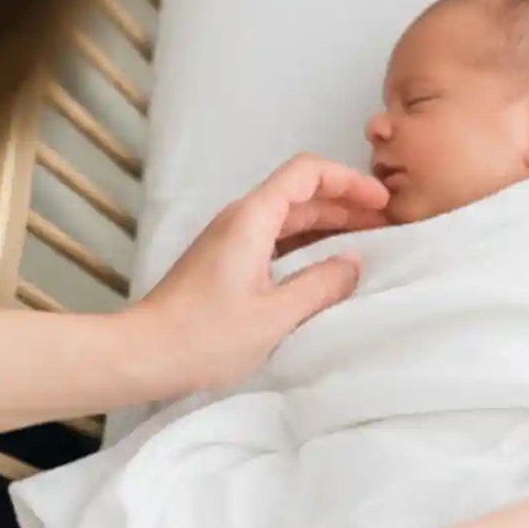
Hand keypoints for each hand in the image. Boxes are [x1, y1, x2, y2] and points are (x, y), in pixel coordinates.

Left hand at [131, 153, 389, 391]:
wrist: (141, 354)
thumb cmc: (202, 337)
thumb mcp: (274, 316)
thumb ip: (321, 285)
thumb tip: (354, 263)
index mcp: (252, 219)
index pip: (306, 172)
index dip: (349, 180)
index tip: (381, 200)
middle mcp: (240, 220)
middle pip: (301, 193)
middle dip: (346, 203)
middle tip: (387, 225)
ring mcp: (231, 240)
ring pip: (289, 217)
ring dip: (329, 225)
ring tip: (366, 243)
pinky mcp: (226, 262)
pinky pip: (276, 240)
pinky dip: (308, 245)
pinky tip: (327, 266)